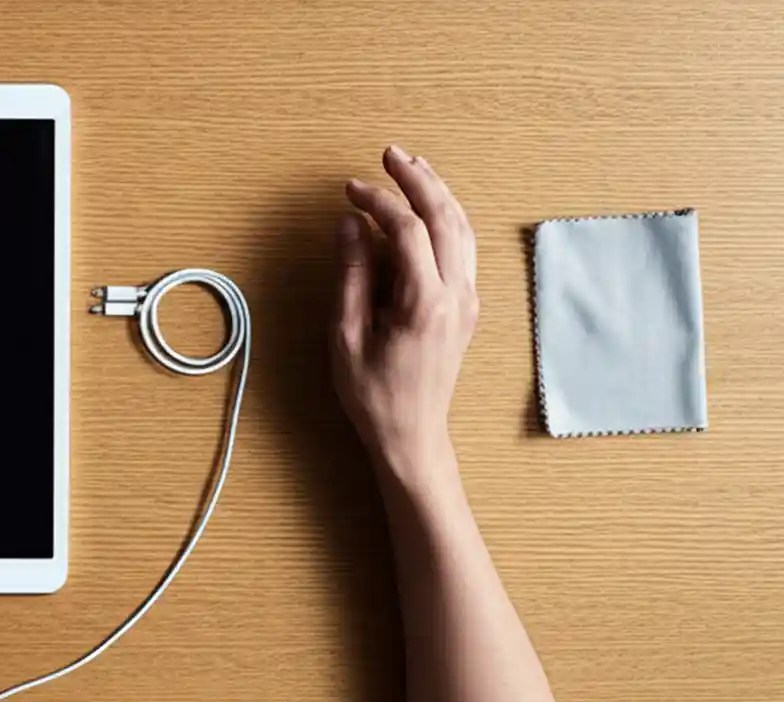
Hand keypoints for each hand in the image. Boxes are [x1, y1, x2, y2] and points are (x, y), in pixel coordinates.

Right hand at [331, 146, 477, 482]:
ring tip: (412, 166)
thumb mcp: (346, 335)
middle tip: (389, 154)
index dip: (378, 202)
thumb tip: (349, 224)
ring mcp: (467, 300)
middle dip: (418, 180)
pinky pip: (464, 248)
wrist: (411, 434)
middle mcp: (456, 295)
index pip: (407, 230)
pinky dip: (447, 218)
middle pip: (446, 218)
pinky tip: (429, 206)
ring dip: (438, 193)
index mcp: (424, 303)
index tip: (349, 189)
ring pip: (463, 229)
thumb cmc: (372, 393)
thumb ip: (350, 275)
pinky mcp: (467, 306)